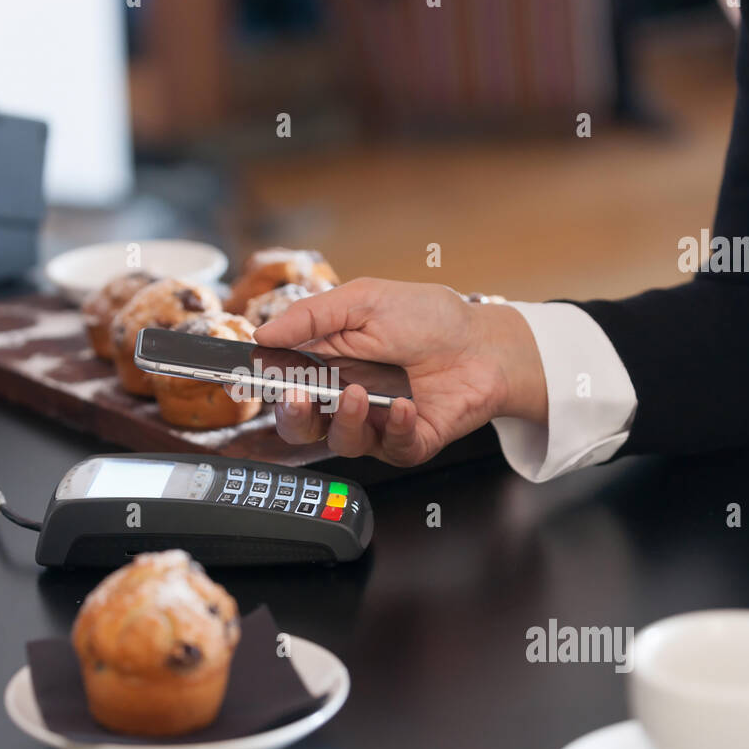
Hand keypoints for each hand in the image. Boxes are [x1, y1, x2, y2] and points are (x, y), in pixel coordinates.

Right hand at [252, 278, 547, 465]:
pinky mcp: (410, 442)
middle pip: (302, 425)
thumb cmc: (429, 318)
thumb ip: (311, 316)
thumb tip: (263, 331)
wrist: (485, 341)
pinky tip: (405, 405)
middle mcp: (347, 399)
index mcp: (328, 365)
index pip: (286, 386)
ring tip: (357, 394)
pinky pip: (392, 449)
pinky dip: (396, 427)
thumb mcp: (364, 300)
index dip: (271, 388)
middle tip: (299, 397)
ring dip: (344, 420)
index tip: (263, 379)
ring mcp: (378, 424)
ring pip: (342, 442)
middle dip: (294, 416)